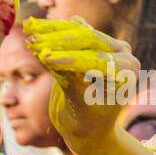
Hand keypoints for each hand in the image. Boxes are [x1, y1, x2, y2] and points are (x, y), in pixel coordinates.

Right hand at [22, 16, 139, 154]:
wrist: (85, 127)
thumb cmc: (86, 123)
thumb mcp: (78, 106)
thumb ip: (69, 80)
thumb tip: (49, 56)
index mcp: (128, 69)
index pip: (97, 60)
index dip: (70, 59)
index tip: (46, 59)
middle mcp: (121, 52)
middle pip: (87, 39)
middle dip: (57, 41)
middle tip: (32, 43)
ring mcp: (106, 43)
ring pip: (76, 30)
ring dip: (49, 31)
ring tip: (28, 31)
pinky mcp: (90, 39)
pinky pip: (68, 29)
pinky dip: (49, 30)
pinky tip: (30, 27)